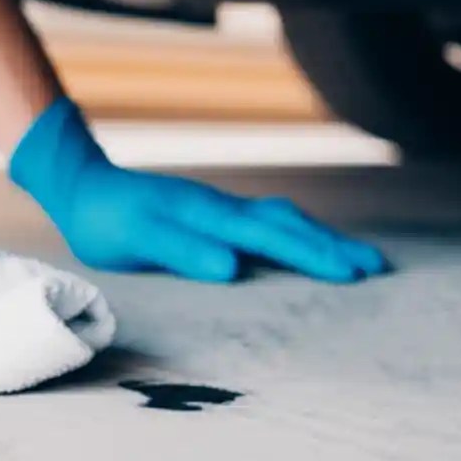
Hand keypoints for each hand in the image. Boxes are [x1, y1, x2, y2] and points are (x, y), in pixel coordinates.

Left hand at [9, 98, 388, 282]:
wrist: (82, 186)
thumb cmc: (105, 220)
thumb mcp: (137, 239)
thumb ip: (182, 250)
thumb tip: (233, 268)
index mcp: (211, 218)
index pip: (273, 239)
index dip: (315, 256)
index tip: (354, 274)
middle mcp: (223, 210)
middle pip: (291, 226)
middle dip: (335, 248)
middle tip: (378, 268)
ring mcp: (220, 210)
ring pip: (283, 221)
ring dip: (321, 239)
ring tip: (357, 258)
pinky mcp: (212, 215)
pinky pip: (267, 224)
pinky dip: (296, 235)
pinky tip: (303, 245)